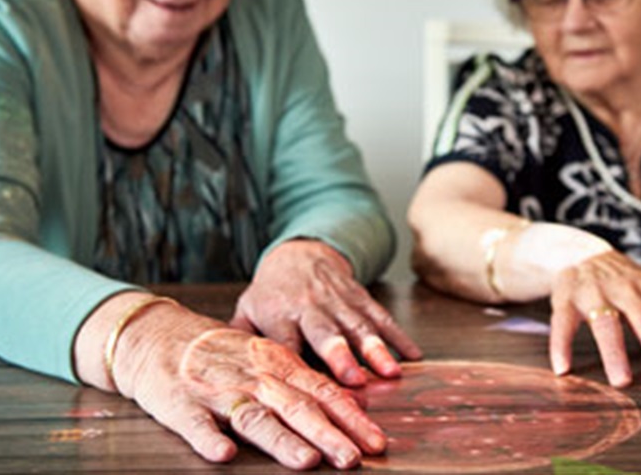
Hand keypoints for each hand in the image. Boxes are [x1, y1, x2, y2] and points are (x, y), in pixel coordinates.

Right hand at [116, 310, 385, 469]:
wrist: (158, 335)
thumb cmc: (220, 353)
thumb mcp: (267, 359)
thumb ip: (305, 382)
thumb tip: (355, 404)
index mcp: (277, 365)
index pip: (322, 391)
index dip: (351, 417)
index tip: (377, 442)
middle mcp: (254, 377)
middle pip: (296, 406)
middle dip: (328, 434)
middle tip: (354, 458)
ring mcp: (218, 392)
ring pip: (254, 417)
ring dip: (281, 440)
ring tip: (306, 461)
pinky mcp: (181, 405)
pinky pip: (195, 424)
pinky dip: (208, 439)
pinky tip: (222, 455)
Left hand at [231, 240, 422, 386]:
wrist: (300, 252)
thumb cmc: (271, 293)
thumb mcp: (247, 310)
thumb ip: (241, 340)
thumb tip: (226, 376)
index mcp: (277, 312)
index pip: (285, 340)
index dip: (296, 362)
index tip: (306, 389)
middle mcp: (309, 305)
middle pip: (325, 331)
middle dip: (340, 355)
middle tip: (355, 379)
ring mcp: (337, 299)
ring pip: (359, 324)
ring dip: (377, 349)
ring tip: (392, 371)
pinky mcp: (359, 296)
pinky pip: (381, 315)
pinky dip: (398, 335)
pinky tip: (414, 355)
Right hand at [547, 250, 640, 387]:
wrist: (578, 251)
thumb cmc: (622, 283)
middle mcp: (626, 288)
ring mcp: (595, 292)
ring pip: (606, 323)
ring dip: (614, 352)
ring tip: (622, 381)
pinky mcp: (566, 297)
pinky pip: (563, 323)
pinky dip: (562, 345)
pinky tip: (563, 368)